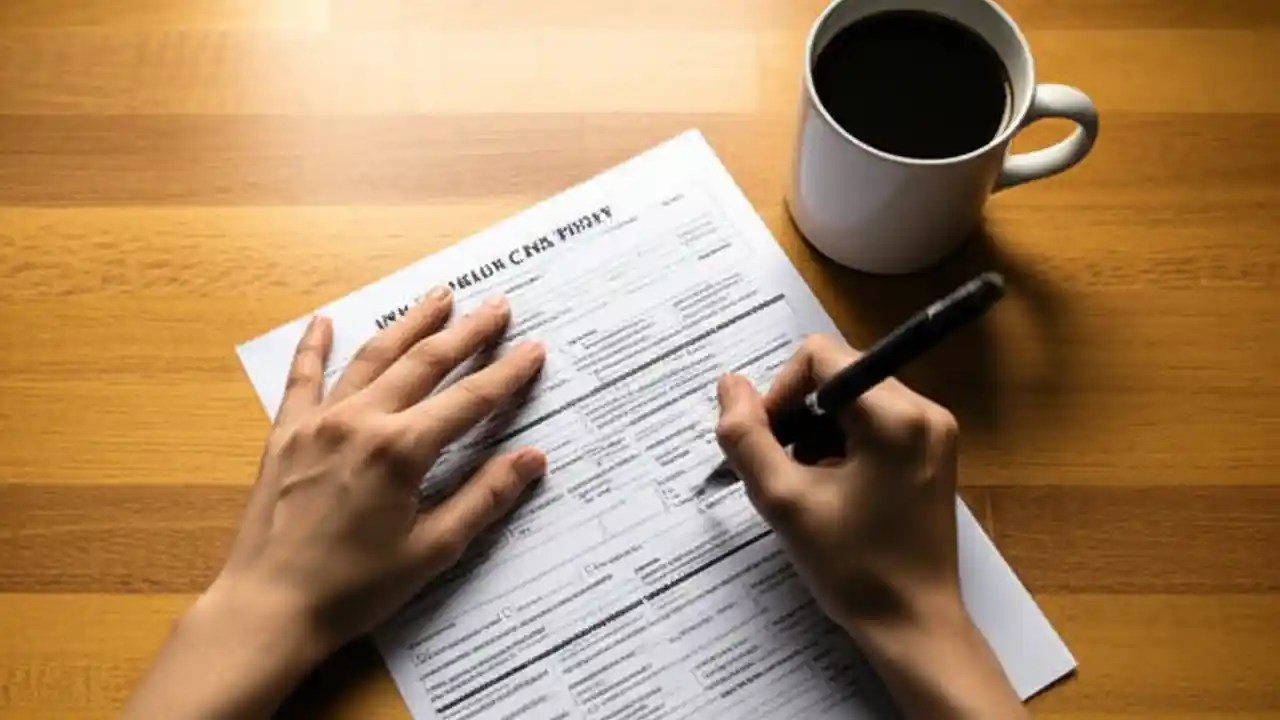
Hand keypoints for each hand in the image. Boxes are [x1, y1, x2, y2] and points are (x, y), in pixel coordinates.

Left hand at [125, 289, 546, 719]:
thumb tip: (532, 458)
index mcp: (402, 450)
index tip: (533, 349)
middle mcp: (361, 421)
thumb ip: (484, 497)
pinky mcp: (286, 435)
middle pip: (424, 362)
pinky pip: (302, 379)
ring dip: (408, 324)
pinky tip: (323, 322)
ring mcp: (319, 423)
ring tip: (437, 297)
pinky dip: (314, 347)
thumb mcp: (433, 550)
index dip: (506, 374)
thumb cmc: (354, 588)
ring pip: (371, 357)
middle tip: (498, 306)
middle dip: (466, 332)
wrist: (269, 607)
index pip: (469, 400)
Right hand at [715, 334, 1025, 719]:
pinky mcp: (933, 450)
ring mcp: (934, 430)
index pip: (820, 357)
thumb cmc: (853, 568)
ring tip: (810, 485)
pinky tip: (834, 489)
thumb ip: (746, 437)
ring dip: (818, 432)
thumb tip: (728, 384)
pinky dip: (843, 444)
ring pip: (852, 398)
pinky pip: (874, 421)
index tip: (769, 444)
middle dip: (799, 415)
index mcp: (895, 416)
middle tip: (785, 470)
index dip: (780, 392)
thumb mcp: (783, 501)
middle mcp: (924, 410)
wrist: (913, 624)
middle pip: (837, 374)